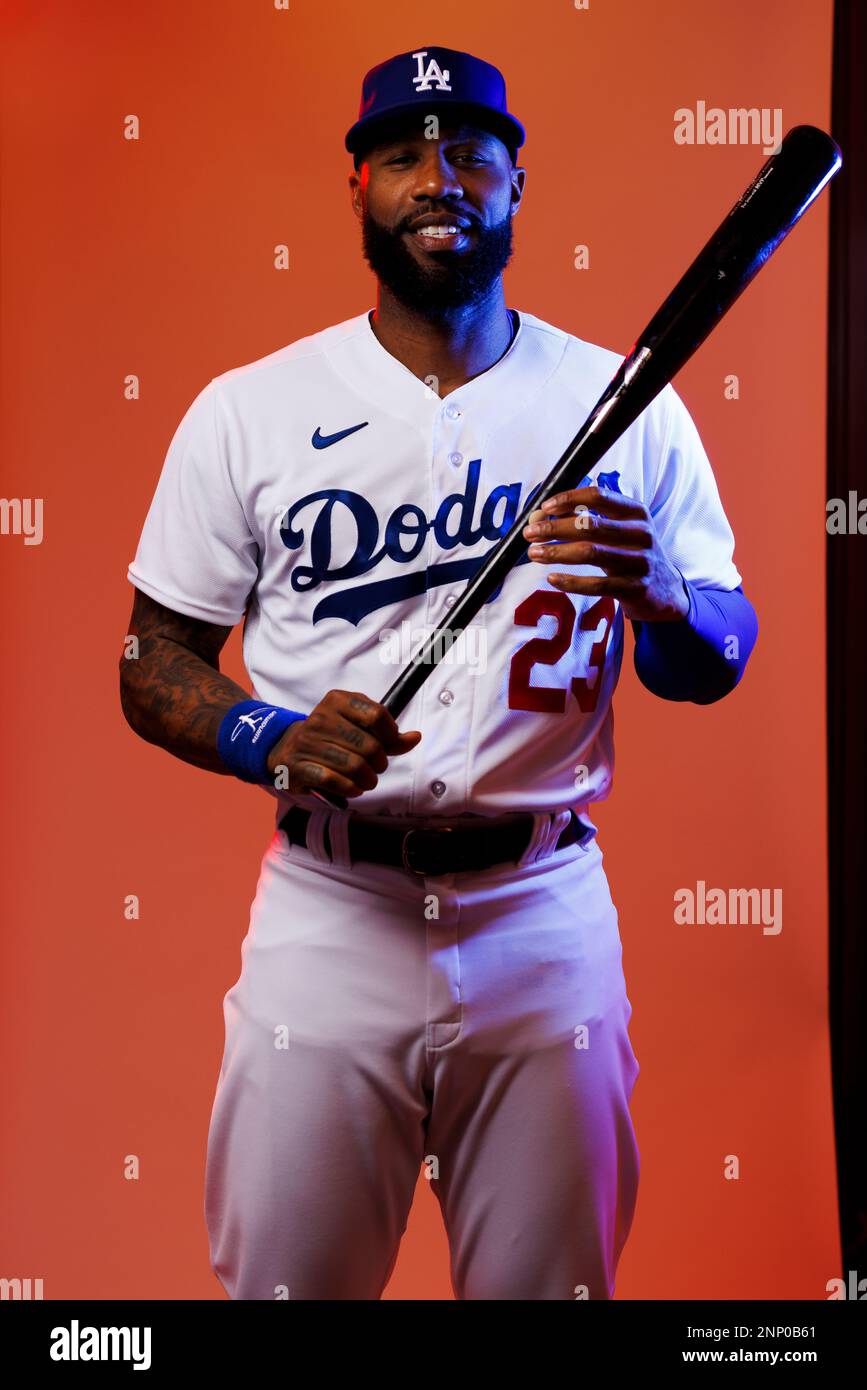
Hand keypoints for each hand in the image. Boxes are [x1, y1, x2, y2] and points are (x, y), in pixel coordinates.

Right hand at [266, 689, 420, 799]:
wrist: (285, 749)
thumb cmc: (330, 738)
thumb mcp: (357, 727)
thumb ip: (387, 735)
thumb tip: (415, 737)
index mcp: (337, 701)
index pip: (377, 715)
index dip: (391, 735)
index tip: (389, 744)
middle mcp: (320, 718)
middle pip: (369, 745)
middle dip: (380, 763)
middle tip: (376, 768)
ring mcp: (307, 742)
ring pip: (354, 766)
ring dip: (368, 779)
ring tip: (366, 780)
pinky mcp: (298, 766)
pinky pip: (335, 781)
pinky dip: (351, 789)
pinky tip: (353, 788)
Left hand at [522, 485, 689, 622]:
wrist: (665, 591)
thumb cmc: (632, 555)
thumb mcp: (621, 531)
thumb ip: (589, 521)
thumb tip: (543, 515)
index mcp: (636, 512)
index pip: (599, 496)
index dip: (569, 499)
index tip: (544, 507)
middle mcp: (641, 533)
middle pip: (589, 524)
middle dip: (554, 527)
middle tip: (530, 532)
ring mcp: (640, 561)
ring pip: (590, 553)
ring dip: (556, 552)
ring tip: (534, 553)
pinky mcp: (635, 588)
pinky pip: (596, 584)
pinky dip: (570, 581)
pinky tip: (552, 578)